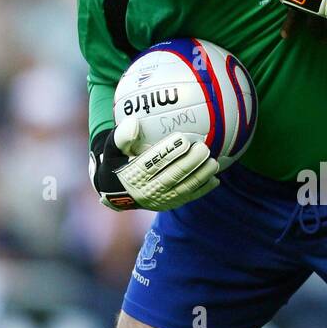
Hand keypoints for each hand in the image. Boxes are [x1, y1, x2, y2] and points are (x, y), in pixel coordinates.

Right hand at [90, 119, 219, 210]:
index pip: (151, 164)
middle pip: (171, 177)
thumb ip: (120, 137)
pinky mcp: (169, 205)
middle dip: (189, 163)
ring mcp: (159, 200)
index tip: (182, 138)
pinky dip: (202, 189)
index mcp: (131, 176)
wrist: (116, 192)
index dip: (167, 152)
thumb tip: (133, 122)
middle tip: (203, 148)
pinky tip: (215, 179)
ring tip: (213, 162)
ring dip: (200, 177)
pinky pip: (188, 197)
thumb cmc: (117, 162)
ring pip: (183, 189)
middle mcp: (146, 191)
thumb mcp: (111, 150)